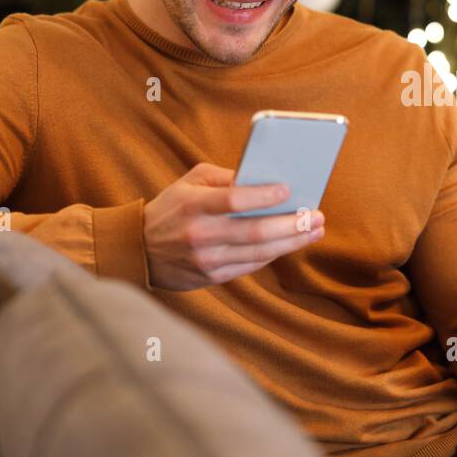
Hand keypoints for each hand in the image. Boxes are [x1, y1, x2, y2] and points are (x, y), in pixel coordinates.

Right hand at [143, 162, 324, 290]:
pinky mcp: (211, 277)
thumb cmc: (172, 208)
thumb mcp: (190, 182)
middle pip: (255, 231)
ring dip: (292, 242)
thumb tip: (264, 180)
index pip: (234, 199)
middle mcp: (200, 234)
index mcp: (193, 205)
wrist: (139, 251)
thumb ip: (224, 179)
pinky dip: (273, 254)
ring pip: (259, 253)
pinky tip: (290, 244)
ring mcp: (206, 260)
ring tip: (315, 231)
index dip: (264, 196)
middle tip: (318, 216)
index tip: (289, 189)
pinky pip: (250, 266)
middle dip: (292, 224)